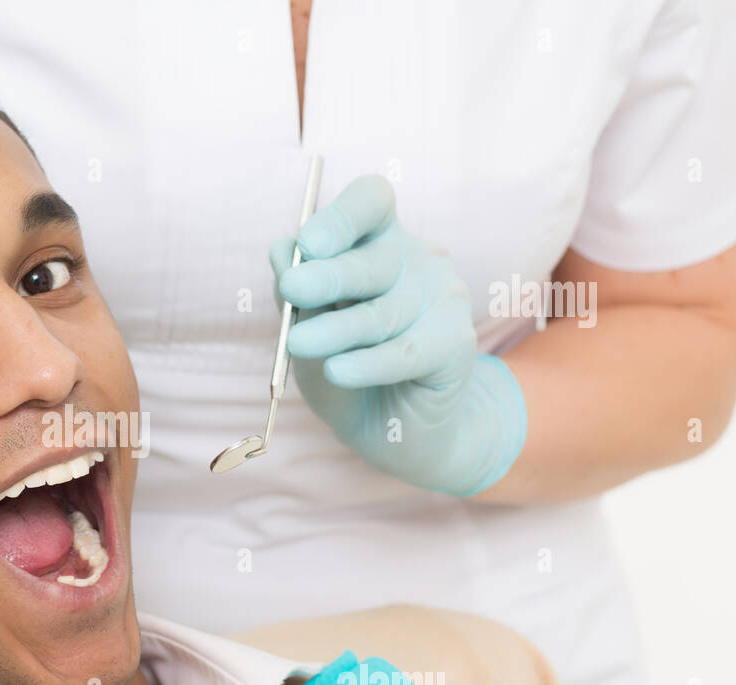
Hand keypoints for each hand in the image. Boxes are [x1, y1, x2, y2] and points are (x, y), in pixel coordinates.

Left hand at [269, 174, 525, 495]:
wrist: (395, 431)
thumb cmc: (347, 370)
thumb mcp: (308, 333)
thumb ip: (296, 297)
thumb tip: (280, 250)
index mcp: (377, 241)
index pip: (370, 202)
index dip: (342, 217)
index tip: (310, 243)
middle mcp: (414, 260)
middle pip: (370, 260)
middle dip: (328, 275)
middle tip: (293, 288)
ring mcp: (441, 297)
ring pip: (378, 313)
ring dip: (335, 329)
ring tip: (298, 344)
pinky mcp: (455, 342)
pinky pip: (404, 352)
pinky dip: (368, 364)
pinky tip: (338, 371)